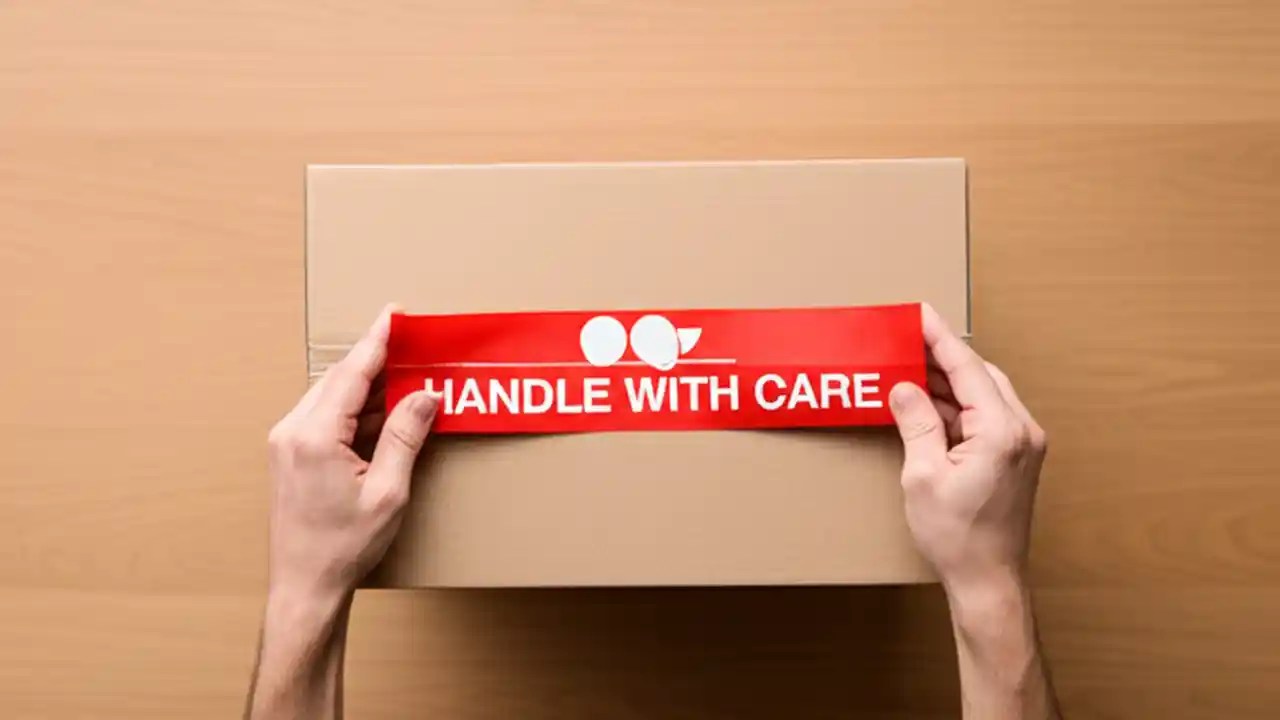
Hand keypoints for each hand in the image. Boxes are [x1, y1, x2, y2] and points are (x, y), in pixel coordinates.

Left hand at [265, 304, 437, 601]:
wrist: (305, 585)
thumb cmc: (344, 547)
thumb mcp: (388, 491)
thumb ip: (405, 436)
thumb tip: (424, 395)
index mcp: (314, 437)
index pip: (351, 374)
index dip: (376, 342)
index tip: (393, 316)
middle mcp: (292, 431)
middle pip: (339, 379)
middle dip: (376, 361)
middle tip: (410, 344)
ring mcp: (285, 442)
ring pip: (331, 395)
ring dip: (366, 387)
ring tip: (404, 378)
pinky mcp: (288, 453)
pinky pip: (324, 415)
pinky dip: (353, 408)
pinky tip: (380, 412)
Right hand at [888, 304, 1046, 594]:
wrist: (989, 580)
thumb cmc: (958, 537)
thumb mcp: (922, 475)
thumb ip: (916, 423)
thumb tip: (904, 388)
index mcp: (1000, 432)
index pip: (967, 368)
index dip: (939, 338)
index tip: (920, 314)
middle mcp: (1021, 431)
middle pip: (980, 376)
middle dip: (942, 357)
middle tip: (907, 340)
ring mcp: (1024, 444)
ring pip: (984, 394)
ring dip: (949, 382)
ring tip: (911, 369)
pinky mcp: (1018, 457)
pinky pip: (986, 416)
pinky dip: (958, 406)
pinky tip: (929, 405)